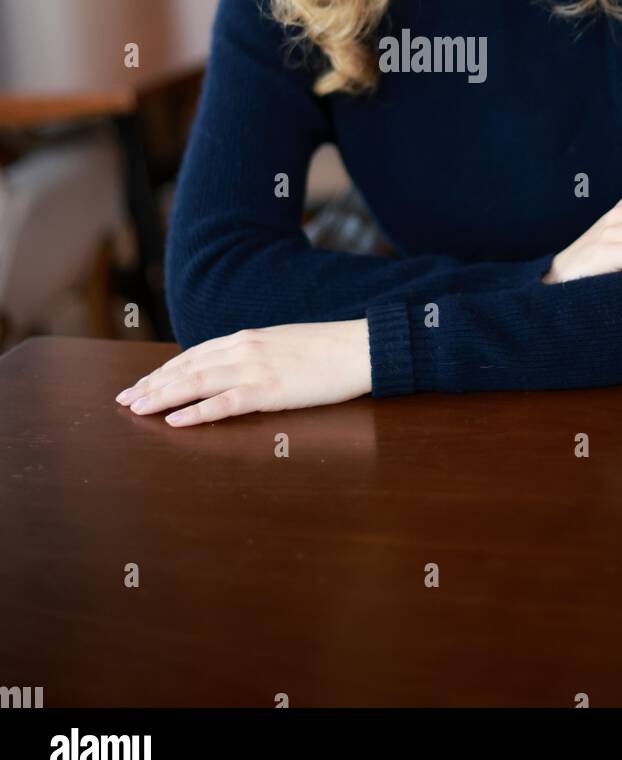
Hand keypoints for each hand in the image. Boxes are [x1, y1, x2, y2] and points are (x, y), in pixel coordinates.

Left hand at [115, 319, 371, 424]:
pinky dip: (195, 412)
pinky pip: (223, 404)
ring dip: (162, 397)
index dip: (164, 370)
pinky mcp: (268, 390)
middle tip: (124, 400)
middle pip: (186, 368)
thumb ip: (255, 353)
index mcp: (246, 338)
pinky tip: (174, 422)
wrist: (358, 347)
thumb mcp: (282, 344)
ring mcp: (254, 369)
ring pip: (196, 383)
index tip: (141, 383)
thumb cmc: (326, 350)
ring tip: (136, 409)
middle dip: (152, 384)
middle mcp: (243, 348)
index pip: (194, 355)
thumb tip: (233, 368)